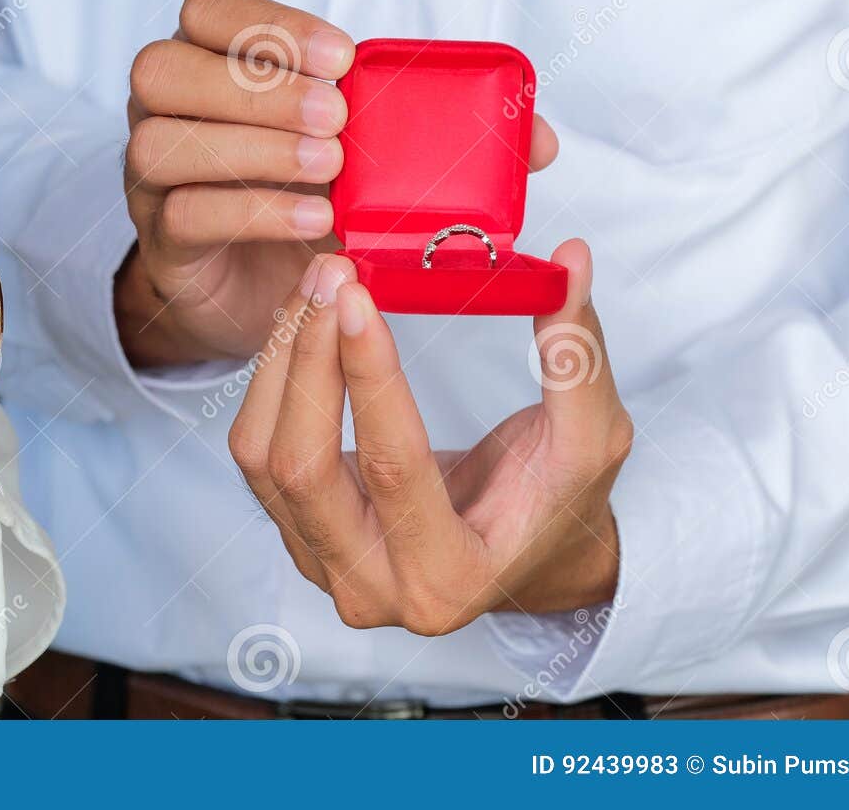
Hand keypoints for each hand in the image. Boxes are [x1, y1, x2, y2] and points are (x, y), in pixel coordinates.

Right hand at [119, 0, 557, 365]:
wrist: (253, 290)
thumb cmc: (305, 198)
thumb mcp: (367, 155)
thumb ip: (439, 134)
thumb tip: (536, 140)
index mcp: (211, 62)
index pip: (209, 9)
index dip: (269, 24)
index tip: (344, 57)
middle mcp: (167, 110)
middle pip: (162, 67)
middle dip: (256, 88)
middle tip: (339, 119)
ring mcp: (150, 177)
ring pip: (161, 141)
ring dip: (252, 149)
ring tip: (329, 170)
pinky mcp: (163, 241)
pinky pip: (182, 215)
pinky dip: (252, 211)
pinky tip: (313, 220)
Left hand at [227, 242, 629, 632]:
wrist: (523, 556)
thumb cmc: (557, 500)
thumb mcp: (592, 437)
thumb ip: (577, 356)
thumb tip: (572, 258)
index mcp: (446, 579)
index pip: (391, 466)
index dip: (368, 375)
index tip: (355, 295)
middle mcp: (370, 589)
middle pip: (301, 467)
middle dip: (307, 360)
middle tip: (331, 277)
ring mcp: (322, 567)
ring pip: (262, 457)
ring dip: (280, 361)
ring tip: (312, 288)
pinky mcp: (295, 535)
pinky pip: (257, 454)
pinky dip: (271, 381)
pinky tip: (300, 325)